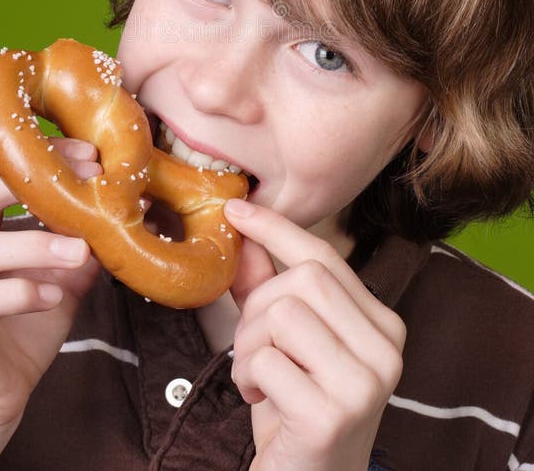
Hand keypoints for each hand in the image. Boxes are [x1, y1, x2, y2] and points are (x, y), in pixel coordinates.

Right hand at [0, 139, 101, 464]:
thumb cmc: (17, 332)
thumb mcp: (59, 280)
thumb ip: (81, 246)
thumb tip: (128, 214)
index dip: (42, 156)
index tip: (91, 156)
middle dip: (33, 182)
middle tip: (87, 183)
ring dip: (34, 244)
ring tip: (83, 250)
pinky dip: (16, 293)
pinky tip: (53, 296)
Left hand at [224, 200, 405, 470]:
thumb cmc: (296, 408)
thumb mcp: (283, 340)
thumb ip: (265, 287)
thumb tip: (242, 233)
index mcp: (382, 325)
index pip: (325, 258)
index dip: (276, 229)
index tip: (236, 208)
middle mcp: (386, 350)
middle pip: (302, 280)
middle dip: (257, 308)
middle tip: (252, 349)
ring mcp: (364, 384)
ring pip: (282, 313)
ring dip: (249, 347)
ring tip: (258, 377)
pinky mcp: (332, 415)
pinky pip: (266, 359)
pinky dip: (247, 377)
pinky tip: (261, 401)